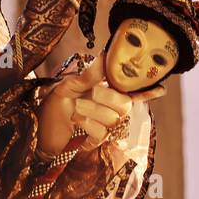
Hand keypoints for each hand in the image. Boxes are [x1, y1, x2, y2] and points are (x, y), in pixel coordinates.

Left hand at [37, 58, 165, 156]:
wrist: (37, 132)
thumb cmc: (52, 108)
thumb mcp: (67, 87)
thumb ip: (88, 76)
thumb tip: (104, 56)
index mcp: (103, 93)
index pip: (129, 91)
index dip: (146, 91)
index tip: (161, 88)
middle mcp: (107, 110)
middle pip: (125, 104)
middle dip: (110, 97)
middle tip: (93, 91)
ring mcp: (102, 127)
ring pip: (114, 117)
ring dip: (95, 110)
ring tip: (76, 107)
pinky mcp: (95, 142)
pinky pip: (103, 132)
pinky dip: (90, 123)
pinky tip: (78, 120)